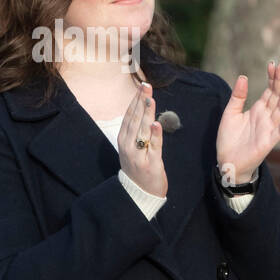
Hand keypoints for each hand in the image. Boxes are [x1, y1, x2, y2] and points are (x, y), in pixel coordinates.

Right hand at [118, 82, 166, 197]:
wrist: (138, 193)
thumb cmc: (138, 167)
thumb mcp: (132, 147)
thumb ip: (137, 130)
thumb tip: (143, 109)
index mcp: (123, 139)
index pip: (129, 116)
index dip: (135, 100)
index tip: (141, 86)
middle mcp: (128, 145)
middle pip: (135, 120)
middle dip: (141, 102)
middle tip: (146, 86)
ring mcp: (138, 155)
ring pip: (143, 131)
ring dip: (146, 114)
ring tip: (150, 99)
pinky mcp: (151, 164)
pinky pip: (154, 147)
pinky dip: (155, 135)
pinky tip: (156, 123)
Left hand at [216, 59, 279, 183]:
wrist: (227, 161)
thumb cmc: (229, 139)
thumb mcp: (230, 113)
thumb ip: (238, 96)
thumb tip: (244, 76)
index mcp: (258, 109)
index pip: (269, 90)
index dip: (272, 77)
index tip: (273, 64)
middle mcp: (266, 117)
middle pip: (277, 96)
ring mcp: (269, 129)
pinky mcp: (268, 142)